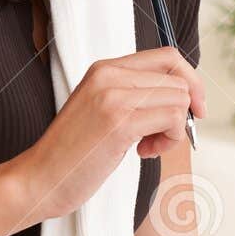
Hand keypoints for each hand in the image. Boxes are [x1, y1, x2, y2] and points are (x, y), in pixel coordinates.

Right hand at [9, 48, 207, 223]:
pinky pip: (172, 119)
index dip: (191, 80)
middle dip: (182, 112)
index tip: (194, 108)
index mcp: (105, 68)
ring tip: (147, 147)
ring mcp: (113, 96)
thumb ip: (134, 95)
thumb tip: (184, 95)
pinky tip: (143, 152)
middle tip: (160, 137)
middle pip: (178, 79)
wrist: (40, 179)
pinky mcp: (119, 121)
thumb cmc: (73, 153)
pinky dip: (168, 140)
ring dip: (173, 130)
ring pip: (179, 99)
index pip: (167, 56)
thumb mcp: (102, 109)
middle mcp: (109, 75)